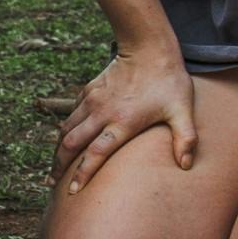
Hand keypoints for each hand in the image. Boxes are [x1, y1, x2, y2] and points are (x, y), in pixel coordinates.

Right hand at [58, 41, 198, 191]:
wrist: (148, 47)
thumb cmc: (169, 81)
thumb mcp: (182, 110)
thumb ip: (186, 139)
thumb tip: (186, 165)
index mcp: (122, 123)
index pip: (95, 154)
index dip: (82, 174)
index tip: (72, 191)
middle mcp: (102, 113)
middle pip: (71, 144)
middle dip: (59, 165)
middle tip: (51, 183)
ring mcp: (92, 101)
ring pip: (66, 129)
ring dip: (58, 149)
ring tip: (53, 166)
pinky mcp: (88, 90)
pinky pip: (72, 114)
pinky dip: (65, 129)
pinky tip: (65, 138)